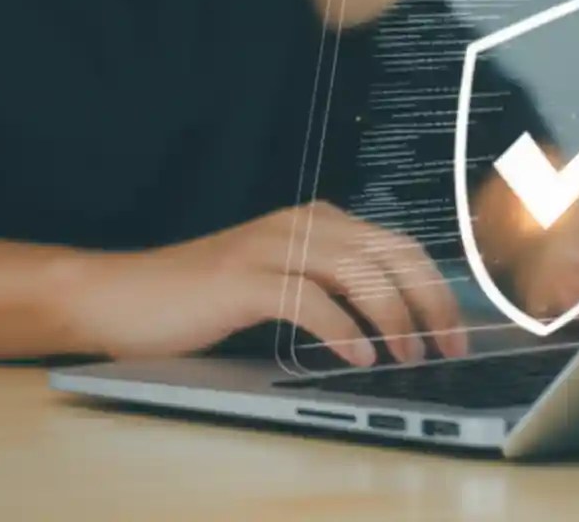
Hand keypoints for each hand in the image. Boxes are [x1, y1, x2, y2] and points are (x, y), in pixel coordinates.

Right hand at [57, 202, 465, 365]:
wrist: (122, 294)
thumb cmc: (200, 297)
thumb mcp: (278, 282)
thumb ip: (328, 287)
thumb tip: (392, 322)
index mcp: (314, 222)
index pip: (397, 244)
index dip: (435, 286)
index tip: (456, 328)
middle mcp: (299, 225)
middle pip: (390, 253)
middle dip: (430, 301)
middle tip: (449, 344)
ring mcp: (270, 249)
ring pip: (359, 273)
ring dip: (394, 317)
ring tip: (409, 355)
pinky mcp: (242, 280)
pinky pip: (309, 300)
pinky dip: (342, 330)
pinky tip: (359, 356)